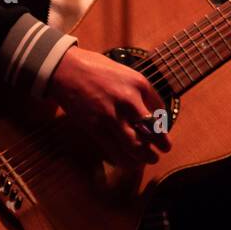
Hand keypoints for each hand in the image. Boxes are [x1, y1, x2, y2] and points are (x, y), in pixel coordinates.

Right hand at [45, 46, 173, 165]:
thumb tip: (149, 109)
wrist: (65, 69)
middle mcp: (130, 100)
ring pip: (137, 146)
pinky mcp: (96, 127)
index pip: (160, 109)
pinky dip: (125, 160)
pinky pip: (115, 150)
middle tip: (164, 149)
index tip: (161, 129)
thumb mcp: (124, 72)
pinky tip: (129, 162)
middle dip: (162, 143)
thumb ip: (137, 90)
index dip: (163, 123)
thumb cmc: (94, 68)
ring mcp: (112, 115)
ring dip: (146, 156)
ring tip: (150, 159)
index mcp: (139, 83)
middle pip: (153, 130)